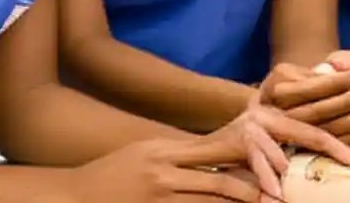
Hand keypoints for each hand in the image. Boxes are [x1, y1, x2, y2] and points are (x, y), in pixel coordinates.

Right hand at [64, 137, 262, 201]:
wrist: (72, 196)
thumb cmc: (113, 172)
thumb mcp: (148, 151)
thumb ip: (183, 152)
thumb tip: (222, 152)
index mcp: (165, 150)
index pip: (217, 150)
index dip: (249, 156)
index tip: (274, 162)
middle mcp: (163, 174)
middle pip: (220, 183)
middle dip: (252, 192)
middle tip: (277, 198)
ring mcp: (158, 198)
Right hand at [210, 104, 349, 197]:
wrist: (193, 152)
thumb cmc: (234, 154)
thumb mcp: (266, 147)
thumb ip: (291, 146)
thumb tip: (333, 160)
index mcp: (284, 113)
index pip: (324, 123)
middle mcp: (274, 113)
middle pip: (314, 133)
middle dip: (340, 149)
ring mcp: (257, 123)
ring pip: (285, 153)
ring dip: (295, 175)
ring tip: (308, 190)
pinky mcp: (240, 137)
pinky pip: (260, 161)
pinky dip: (268, 180)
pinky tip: (276, 195)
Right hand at [260, 59, 349, 143]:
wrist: (271, 113)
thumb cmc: (296, 85)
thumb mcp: (304, 69)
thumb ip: (331, 65)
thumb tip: (341, 68)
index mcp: (280, 87)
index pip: (314, 86)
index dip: (340, 81)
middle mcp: (281, 115)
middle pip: (322, 110)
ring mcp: (291, 137)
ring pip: (330, 131)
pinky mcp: (305, 152)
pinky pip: (335, 146)